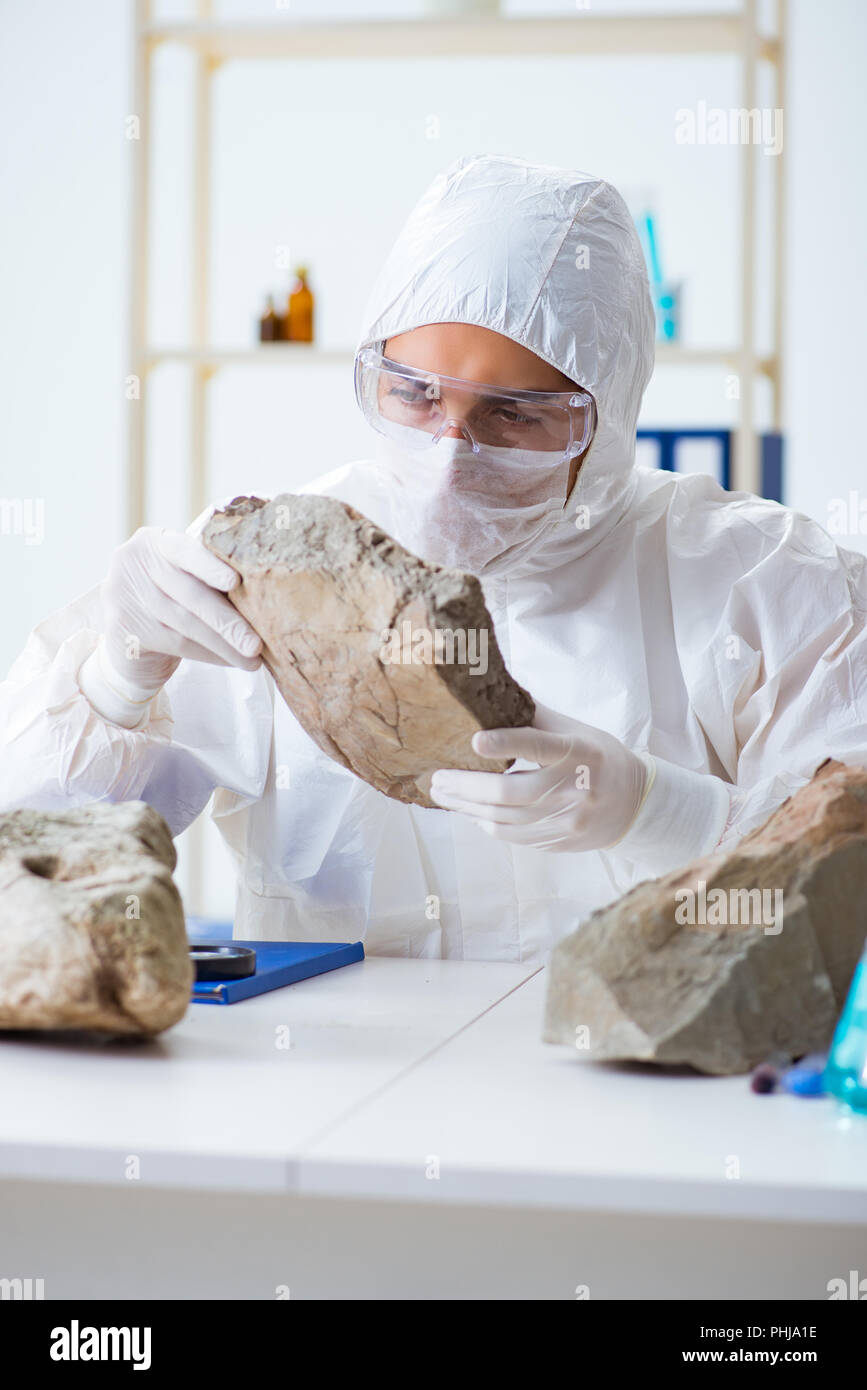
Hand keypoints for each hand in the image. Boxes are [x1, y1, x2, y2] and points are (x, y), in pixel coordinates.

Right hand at [101, 526, 262, 692]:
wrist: (127, 639)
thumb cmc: (171, 601)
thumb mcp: (182, 577)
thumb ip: (209, 575)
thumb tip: (265, 591)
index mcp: (153, 541)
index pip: (183, 549)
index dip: (209, 566)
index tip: (235, 582)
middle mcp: (132, 562)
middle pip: (189, 594)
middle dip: (228, 621)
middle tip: (257, 643)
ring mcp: (121, 594)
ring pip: (186, 624)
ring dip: (224, 645)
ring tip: (252, 658)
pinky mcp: (121, 627)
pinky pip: (176, 644)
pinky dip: (210, 655)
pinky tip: (231, 662)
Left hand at [428, 701, 649, 851]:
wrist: (635, 804)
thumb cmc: (597, 757)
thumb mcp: (576, 730)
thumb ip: (534, 718)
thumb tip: (489, 695)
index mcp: (580, 753)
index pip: (540, 747)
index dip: (506, 743)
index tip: (473, 741)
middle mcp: (576, 789)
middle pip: (511, 793)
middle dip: (466, 787)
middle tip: (437, 779)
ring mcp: (568, 821)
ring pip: (506, 819)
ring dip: (467, 808)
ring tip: (443, 795)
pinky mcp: (561, 842)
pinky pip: (513, 837)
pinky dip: (486, 824)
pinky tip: (469, 812)